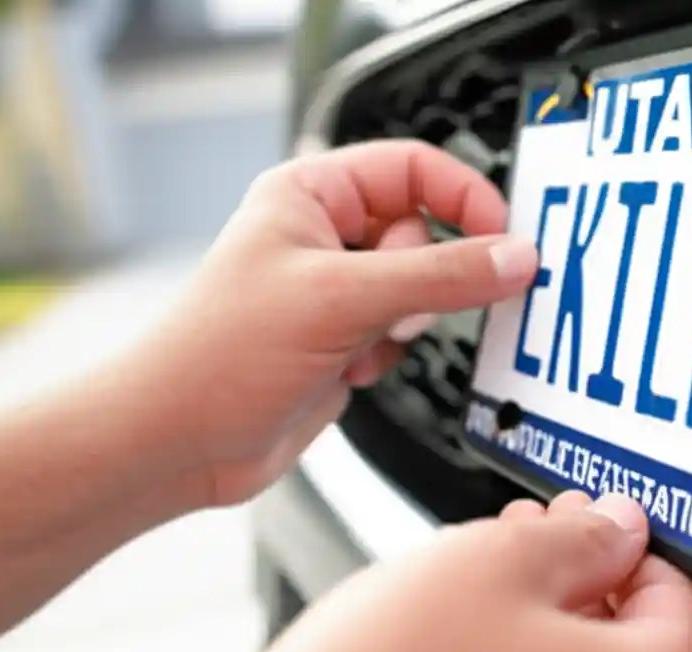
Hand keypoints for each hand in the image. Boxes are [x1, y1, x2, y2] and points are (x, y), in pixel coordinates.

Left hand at [123, 140, 537, 506]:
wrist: (178, 443)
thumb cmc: (218, 354)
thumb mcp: (342, 300)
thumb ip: (440, 277)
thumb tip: (513, 258)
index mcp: (310, 193)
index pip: (414, 167)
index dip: (464, 196)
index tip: (504, 237)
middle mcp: (323, 235)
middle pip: (425, 232)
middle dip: (420, 280)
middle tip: (393, 309)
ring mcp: (334, 291)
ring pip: (420, 289)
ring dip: (401, 324)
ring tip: (355, 342)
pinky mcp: (342, 339)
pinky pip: (403, 333)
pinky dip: (387, 355)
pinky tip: (346, 369)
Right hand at [223, 492, 691, 651]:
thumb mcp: (494, 560)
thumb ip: (581, 535)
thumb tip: (620, 526)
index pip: (683, 599)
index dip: (628, 543)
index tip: (590, 522)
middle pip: (635, 645)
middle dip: (582, 578)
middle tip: (532, 539)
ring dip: (550, 623)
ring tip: (486, 581)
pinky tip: (471, 641)